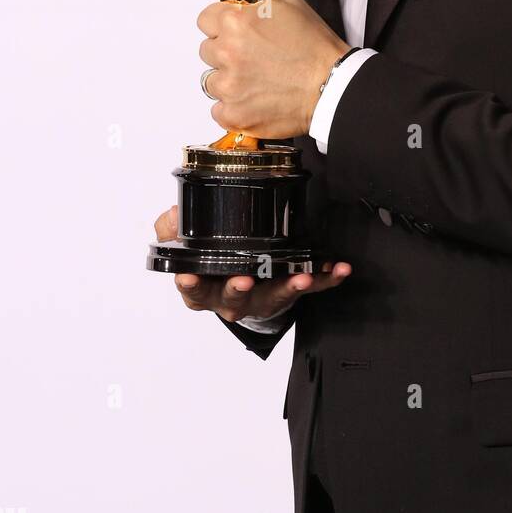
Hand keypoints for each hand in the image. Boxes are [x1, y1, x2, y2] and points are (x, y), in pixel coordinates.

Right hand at [154, 207, 351, 322]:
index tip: (189, 278)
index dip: (190, 285)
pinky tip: (338, 269)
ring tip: (301, 276)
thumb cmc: (214, 265)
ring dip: (289, 287)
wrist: (243, 286)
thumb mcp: (188, 246)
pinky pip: (311, 287)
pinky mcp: (290, 291)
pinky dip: (325, 279)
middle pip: (233, 298)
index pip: (194, 291)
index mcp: (206, 289)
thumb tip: (174, 214)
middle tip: (245, 280)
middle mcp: (233, 298)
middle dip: (238, 289)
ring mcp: (263, 298)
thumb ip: (173, 229)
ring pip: (276, 296)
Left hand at [197, 0, 349, 138]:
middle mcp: (227, 53)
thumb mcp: (291, 2)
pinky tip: (254, 101)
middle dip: (225, 52)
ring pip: (211, 82)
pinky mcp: (234, 114)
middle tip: (251, 58)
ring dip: (228, 81)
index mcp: (236, 22)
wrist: (332, 84)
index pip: (205, 20)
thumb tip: (249, 3)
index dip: (220, 25)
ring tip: (255, 82)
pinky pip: (218, 110)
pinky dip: (233, 108)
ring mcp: (228, 86)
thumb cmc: (316, 47)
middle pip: (207, 51)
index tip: (232, 32)